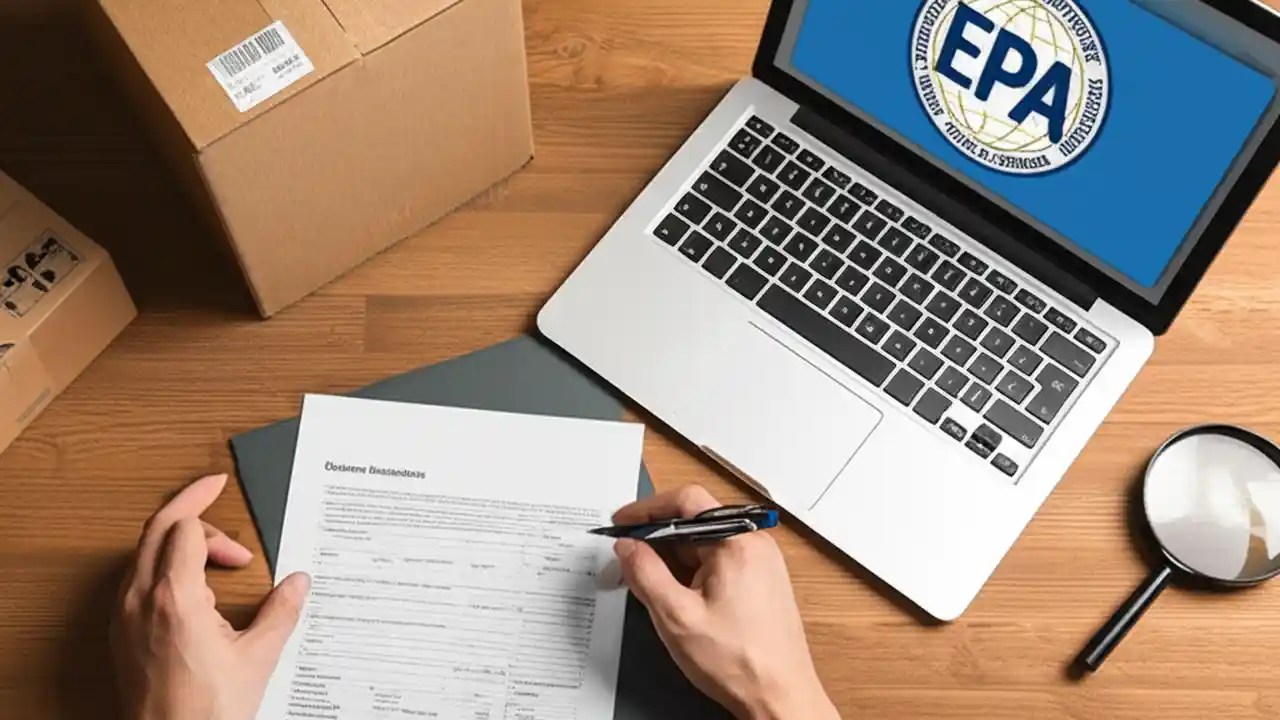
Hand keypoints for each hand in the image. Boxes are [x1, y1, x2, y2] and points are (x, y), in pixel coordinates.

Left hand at [111, 473, 310, 719]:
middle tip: (213, 494)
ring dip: (175, 541)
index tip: (232, 521)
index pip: (184, 529)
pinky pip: (134, 580)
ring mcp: (123, 618)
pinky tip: (190, 586)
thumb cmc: (207, 711)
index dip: (216, 525)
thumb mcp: (258, 657)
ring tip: (214, 556)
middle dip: (189, 510)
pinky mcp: (119, 635)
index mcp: (174, 598)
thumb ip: (281, 611)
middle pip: (155, 530)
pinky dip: (161, 566)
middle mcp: (139, 601)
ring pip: (141, 553)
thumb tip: (299, 582)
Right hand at [612, 486, 839, 719]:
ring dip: (673, 556)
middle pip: (696, 521)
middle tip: (627, 556)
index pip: (687, 501)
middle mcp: (755, 545)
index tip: (622, 523)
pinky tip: (676, 593)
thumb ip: (645, 574)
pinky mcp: (761, 581)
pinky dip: (692, 568)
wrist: (780, 698)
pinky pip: (719, 560)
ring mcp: (761, 563)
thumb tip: (627, 546)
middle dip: (657, 536)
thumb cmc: (740, 663)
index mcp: (738, 543)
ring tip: (648, 582)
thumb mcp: (676, 617)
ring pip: (706, 543)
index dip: (648, 508)